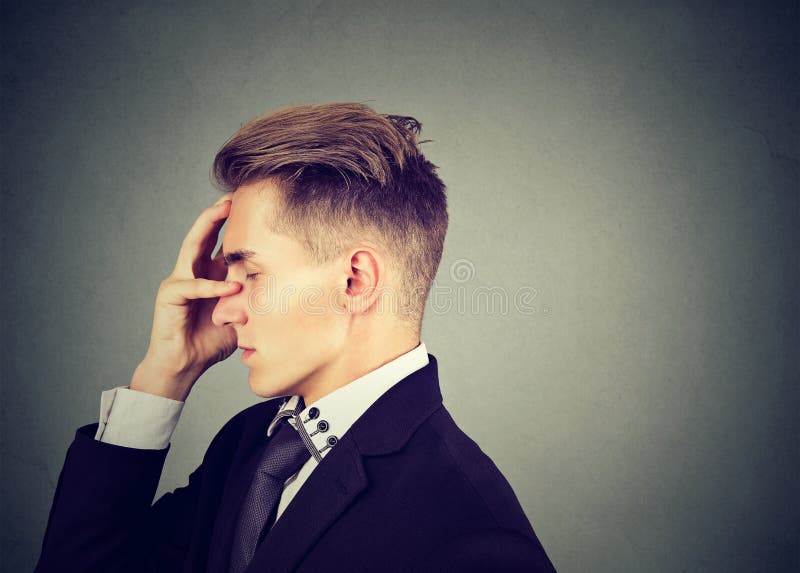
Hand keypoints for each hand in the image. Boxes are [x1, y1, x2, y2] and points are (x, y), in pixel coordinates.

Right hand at [130, 193, 241, 400]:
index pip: (223, 243)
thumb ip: (255, 300)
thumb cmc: (211, 342)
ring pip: (191, 246)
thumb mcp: (242, 315)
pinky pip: (193, 287)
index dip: (235, 226)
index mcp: (211, 274)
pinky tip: (230, 286)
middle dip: (219, 213)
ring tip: (222, 210)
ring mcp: (180, 281)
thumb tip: (288, 290)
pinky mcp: (170, 296)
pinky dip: (212, 287)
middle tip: (236, 194)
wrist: (185, 366)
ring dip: (207, 227)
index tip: (255, 207)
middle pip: (204, 233)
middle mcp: (194, 272)